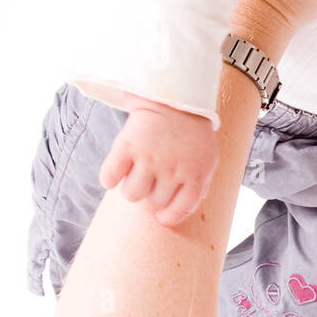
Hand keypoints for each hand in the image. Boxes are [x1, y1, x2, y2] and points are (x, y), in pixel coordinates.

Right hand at [99, 94, 219, 226]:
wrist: (174, 99)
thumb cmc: (192, 136)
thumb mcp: (207, 161)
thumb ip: (197, 188)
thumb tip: (172, 215)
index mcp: (195, 173)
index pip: (181, 208)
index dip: (169, 217)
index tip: (161, 217)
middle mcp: (172, 168)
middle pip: (154, 201)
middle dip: (153, 193)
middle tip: (154, 176)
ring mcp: (149, 157)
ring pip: (132, 194)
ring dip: (132, 188)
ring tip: (137, 174)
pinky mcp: (127, 145)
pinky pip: (109, 176)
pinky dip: (109, 178)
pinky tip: (116, 173)